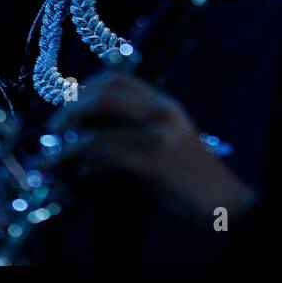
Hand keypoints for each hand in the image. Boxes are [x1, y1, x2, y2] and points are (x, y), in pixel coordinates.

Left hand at [44, 72, 257, 224]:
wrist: (229, 204)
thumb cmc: (195, 177)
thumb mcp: (170, 140)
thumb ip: (138, 129)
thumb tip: (91, 131)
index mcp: (165, 104)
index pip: (117, 79)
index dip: (85, 88)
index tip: (65, 105)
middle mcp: (163, 113)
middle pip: (104, 96)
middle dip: (69, 111)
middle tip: (52, 130)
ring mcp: (161, 138)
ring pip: (100, 131)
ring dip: (68, 147)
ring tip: (55, 159)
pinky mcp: (158, 165)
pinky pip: (110, 158)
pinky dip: (91, 165)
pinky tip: (84, 173)